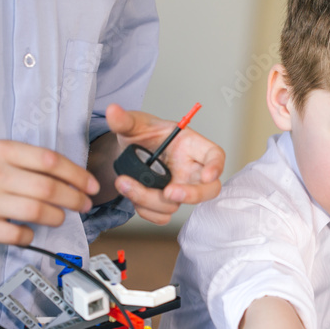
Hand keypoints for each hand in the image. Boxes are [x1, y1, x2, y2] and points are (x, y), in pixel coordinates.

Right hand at [0, 141, 98, 244]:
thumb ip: (27, 161)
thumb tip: (69, 176)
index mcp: (2, 151)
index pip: (50, 160)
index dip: (77, 175)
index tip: (91, 186)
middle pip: (49, 188)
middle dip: (75, 199)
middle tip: (84, 205)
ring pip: (37, 211)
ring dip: (56, 217)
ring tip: (59, 217)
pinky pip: (16, 234)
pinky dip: (30, 235)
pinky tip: (29, 232)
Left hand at [105, 103, 224, 223]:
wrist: (129, 150)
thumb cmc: (143, 134)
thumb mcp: (134, 124)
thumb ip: (125, 120)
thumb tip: (113, 112)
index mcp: (191, 146)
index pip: (215, 155)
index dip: (216, 166)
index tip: (208, 175)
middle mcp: (190, 170)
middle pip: (209, 190)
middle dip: (192, 195)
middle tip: (169, 192)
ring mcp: (180, 189)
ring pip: (176, 205)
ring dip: (148, 199)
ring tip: (124, 183)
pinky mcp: (166, 203)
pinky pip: (162, 217)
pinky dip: (145, 211)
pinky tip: (131, 195)